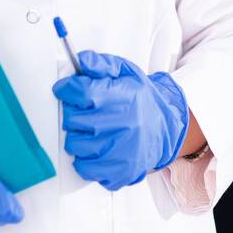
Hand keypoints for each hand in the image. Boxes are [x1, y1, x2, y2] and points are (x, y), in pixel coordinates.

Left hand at [52, 51, 189, 190]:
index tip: (66, 89)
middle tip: (84, 111)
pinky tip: (97, 148)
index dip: (67, 89)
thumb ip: (102, 64)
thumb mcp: (127, 73)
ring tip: (92, 130)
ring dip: (78, 136)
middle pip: (72, 119)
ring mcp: (120, 150)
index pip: (81, 92)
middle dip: (72, 113)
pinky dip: (85, 159)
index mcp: (123, 97)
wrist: (167, 128)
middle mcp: (122, 124)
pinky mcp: (119, 171)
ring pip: (74, 144)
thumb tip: (82, 61)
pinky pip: (84, 168)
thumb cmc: (143, 101)